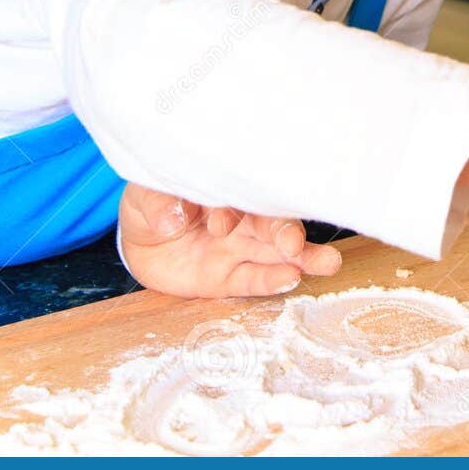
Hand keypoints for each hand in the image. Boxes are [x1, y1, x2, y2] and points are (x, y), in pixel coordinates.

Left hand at [117, 182, 342, 297]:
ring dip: (302, 256)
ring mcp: (239, 248)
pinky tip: (293, 279)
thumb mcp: (144, 195)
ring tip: (328, 262)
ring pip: (276, 251)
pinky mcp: (230, 277)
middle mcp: (240, 217)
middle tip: (293, 243)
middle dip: (285, 230)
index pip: (239, 194)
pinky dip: (273, 280)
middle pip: (270, 220)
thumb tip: (172, 220)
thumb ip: (158, 203)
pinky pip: (254, 279)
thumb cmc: (150, 205)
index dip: (233, 209)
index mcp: (223, 189)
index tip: (220, 224)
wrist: (140, 241)